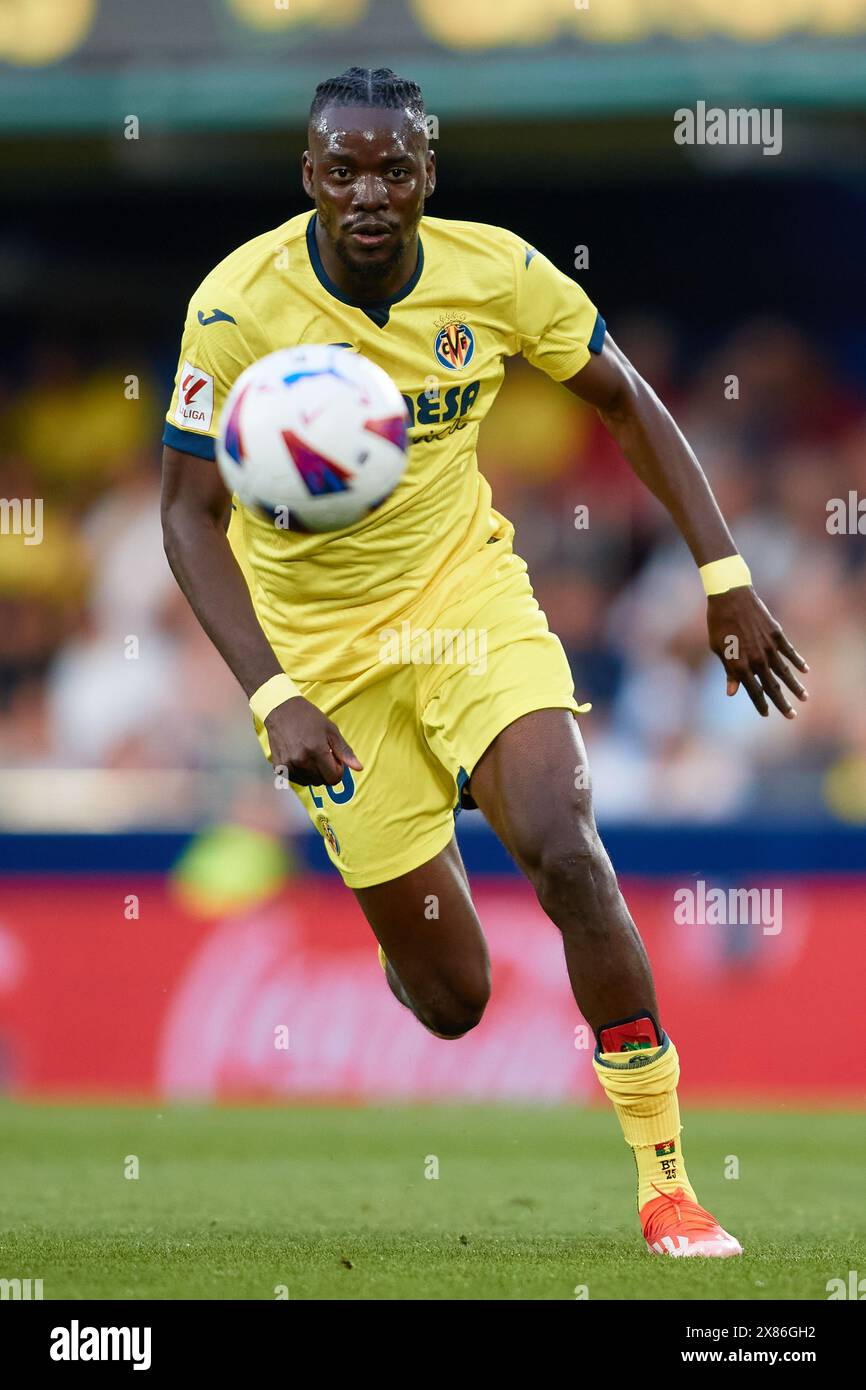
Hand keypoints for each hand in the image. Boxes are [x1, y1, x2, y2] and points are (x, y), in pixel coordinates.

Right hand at [264, 696, 361, 784]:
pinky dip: (302, 773)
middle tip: (323, 755)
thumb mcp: (331, 730)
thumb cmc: (309, 717)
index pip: (333, 779)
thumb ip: (345, 751)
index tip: (334, 759)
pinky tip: (301, 758)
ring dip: (314, 773)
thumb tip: (359, 768)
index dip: (338, 770)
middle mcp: (301, 761)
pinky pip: (296, 780)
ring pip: (309, 783)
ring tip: (310, 755)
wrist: (281, 710)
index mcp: (316, 751)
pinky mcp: (279, 767)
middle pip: (322, 782)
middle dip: (326, 772)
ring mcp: (288, 765)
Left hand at [707, 588, 808, 718]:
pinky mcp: (776, 634)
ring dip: (795, 686)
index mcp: (739, 665)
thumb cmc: (718, 623)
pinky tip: (805, 670)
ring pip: (785, 672)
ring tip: (804, 698)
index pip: (753, 691)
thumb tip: (731, 692)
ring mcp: (768, 647)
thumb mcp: (718, 649)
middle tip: (791, 716)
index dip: (760, 704)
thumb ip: (729, 671)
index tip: (766, 714)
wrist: (730, 596)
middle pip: (772, 686)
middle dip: (782, 703)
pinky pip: (789, 652)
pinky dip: (798, 661)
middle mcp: (756, 659)